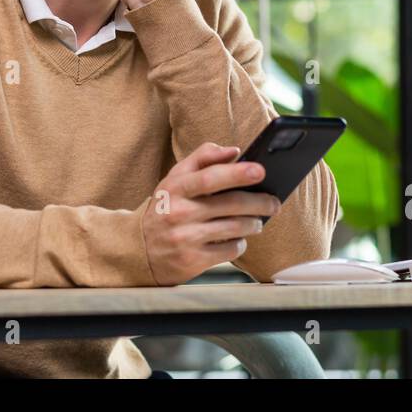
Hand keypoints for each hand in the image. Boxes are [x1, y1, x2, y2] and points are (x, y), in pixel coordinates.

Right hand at [141, 142, 281, 285]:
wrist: (137, 248)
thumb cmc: (165, 207)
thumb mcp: (174, 179)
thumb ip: (202, 158)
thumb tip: (235, 151)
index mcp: (175, 187)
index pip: (209, 177)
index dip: (237, 173)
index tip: (260, 170)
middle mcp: (179, 212)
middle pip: (230, 204)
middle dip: (260, 202)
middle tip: (274, 202)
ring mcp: (185, 238)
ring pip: (235, 228)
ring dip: (254, 223)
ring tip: (258, 221)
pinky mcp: (192, 260)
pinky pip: (229, 250)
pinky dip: (240, 243)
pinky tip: (238, 238)